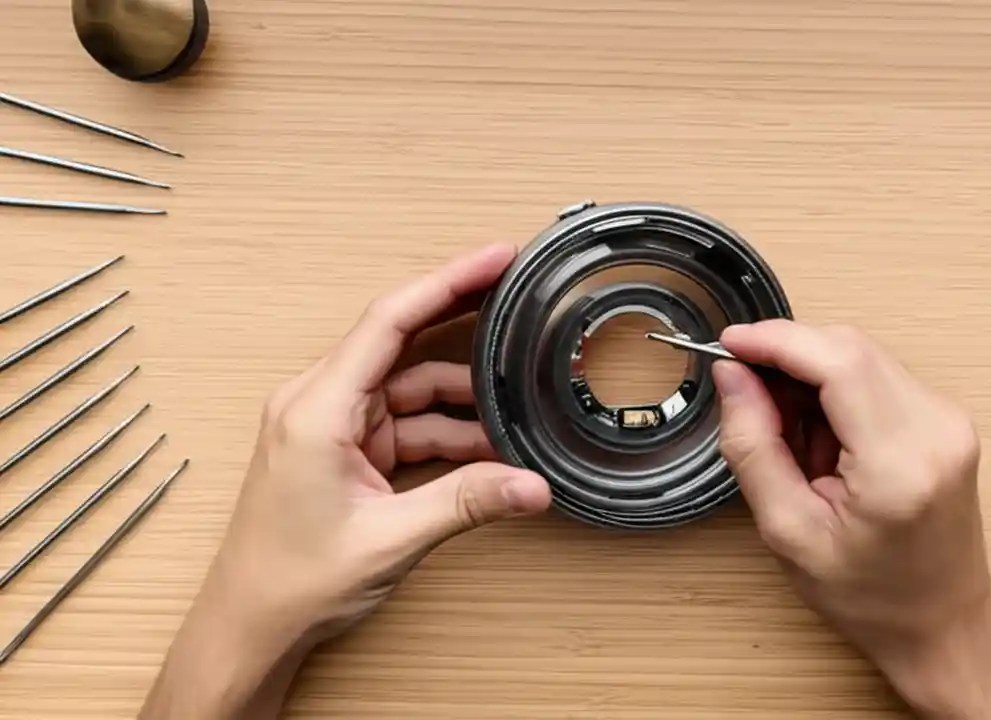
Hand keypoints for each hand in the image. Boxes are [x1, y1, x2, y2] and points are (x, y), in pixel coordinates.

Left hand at [142, 245, 551, 718]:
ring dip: (466, 400)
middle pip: (405, 340)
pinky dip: (449, 433)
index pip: (391, 321)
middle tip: (523, 297)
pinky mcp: (347, 449)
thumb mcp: (389, 539)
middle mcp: (321, 403)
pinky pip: (408, 423)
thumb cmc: (292, 581)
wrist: (252, 626)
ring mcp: (334, 425)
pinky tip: (492, 447)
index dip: (448, 281)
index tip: (496, 257)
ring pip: (414, 388)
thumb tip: (533, 485)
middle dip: (465, 319)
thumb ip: (466, 502)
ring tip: (524, 403)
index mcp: (317, 408)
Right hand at [714, 320, 990, 719]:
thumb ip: (755, 446)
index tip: (729, 344)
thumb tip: (732, 376)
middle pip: (850, 348)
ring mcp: (950, 420)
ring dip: (811, 377)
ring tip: (790, 437)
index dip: (777, 340)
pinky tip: (822, 440)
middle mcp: (937, 430)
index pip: (838, 362)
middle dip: (788, 356)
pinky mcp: (946, 420)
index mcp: (899, 465)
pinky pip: (878, 376)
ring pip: (862, 356)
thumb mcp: (788, 532)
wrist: (943, 625)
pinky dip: (836, 391)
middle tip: (746, 396)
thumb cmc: (869, 596)